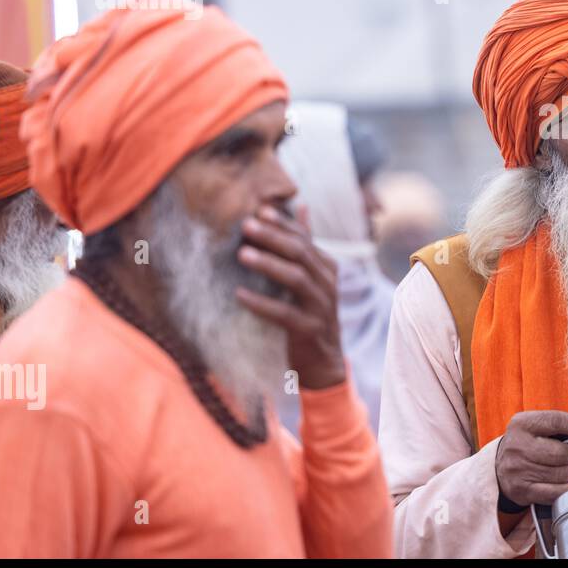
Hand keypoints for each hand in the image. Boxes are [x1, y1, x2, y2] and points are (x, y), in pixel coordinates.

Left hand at [235, 203, 343, 390]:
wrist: (323, 363)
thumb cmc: (309, 314)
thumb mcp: (311, 277)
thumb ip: (305, 243)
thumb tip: (301, 205)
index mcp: (327, 267)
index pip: (304, 239)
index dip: (283, 224)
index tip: (258, 210)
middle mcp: (328, 284)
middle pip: (301, 254)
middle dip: (273, 237)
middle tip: (245, 225)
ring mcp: (322, 307)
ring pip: (297, 279)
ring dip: (268, 265)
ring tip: (242, 255)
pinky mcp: (311, 330)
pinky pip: (285, 314)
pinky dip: (262, 304)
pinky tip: (239, 295)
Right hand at [495, 410, 567, 507]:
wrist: (498, 467)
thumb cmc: (527, 443)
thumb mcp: (537, 425)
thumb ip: (562, 424)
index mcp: (522, 424)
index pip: (556, 421)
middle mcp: (517, 446)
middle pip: (563, 453)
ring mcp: (519, 471)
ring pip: (563, 474)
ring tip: (565, 467)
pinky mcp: (523, 491)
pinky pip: (558, 492)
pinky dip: (566, 488)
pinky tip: (562, 482)